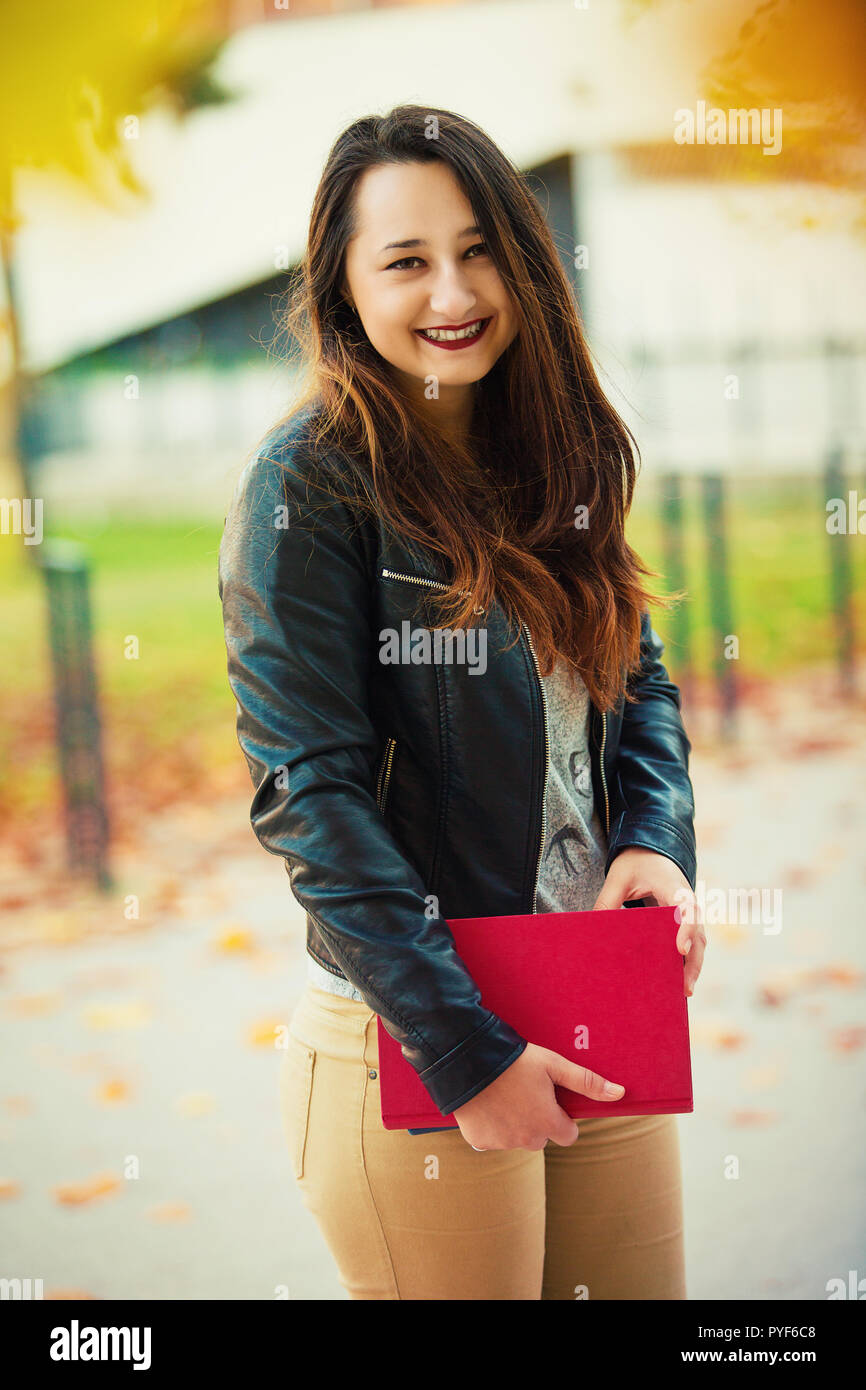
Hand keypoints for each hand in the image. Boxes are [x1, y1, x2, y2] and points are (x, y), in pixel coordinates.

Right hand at [452, 1041, 624, 1151]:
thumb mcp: (553, 1065)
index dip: (562, 1118)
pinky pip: (491, 1140)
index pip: (568, 1135)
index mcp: (548, 1123)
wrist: (468, 1059)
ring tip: (503, 1095)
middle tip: (524, 1093)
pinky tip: (486, 1105)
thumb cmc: (515, 1060)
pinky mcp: (479, 1142)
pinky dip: (491, 1127)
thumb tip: (619, 1093)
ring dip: (513, 1124)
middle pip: (541, 1138)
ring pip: (515, 1138)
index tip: (551, 1100)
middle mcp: (527, 1139)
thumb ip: (587, 1082)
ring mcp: (502, 1143)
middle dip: (536, 1121)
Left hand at [591, 847, 705, 997]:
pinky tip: (678, 983)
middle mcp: (689, 901)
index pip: (687, 909)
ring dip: (693, 966)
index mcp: (674, 887)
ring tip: (684, 993)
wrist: (651, 850)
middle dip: (694, 962)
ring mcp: (690, 913)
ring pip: (699, 942)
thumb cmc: (635, 862)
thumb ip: (607, 901)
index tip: (680, 949)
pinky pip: (692, 942)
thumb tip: (593, 931)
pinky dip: (688, 961)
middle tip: (685, 989)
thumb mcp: (617, 877)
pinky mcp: (685, 921)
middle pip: (699, 934)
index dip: (686, 929)